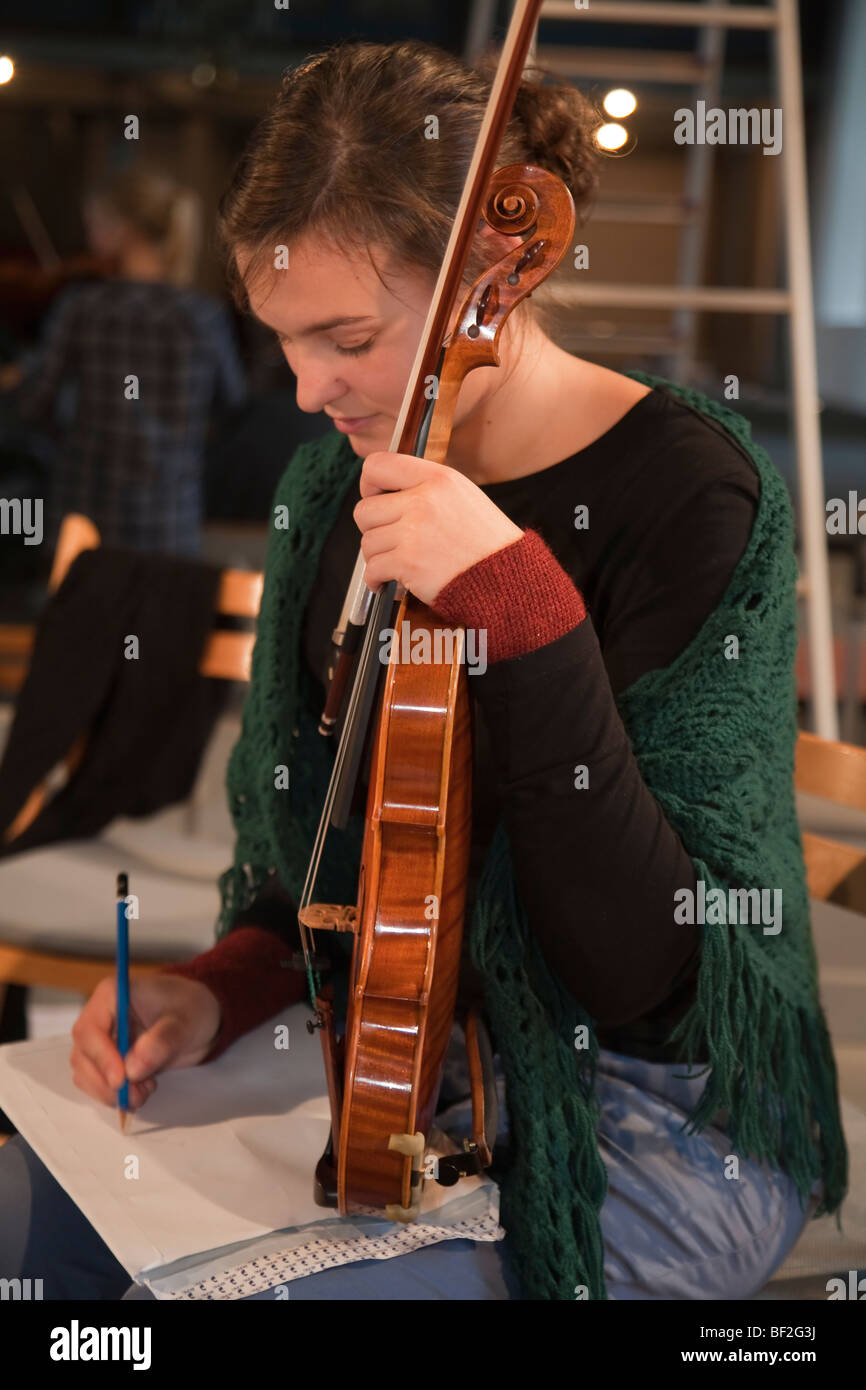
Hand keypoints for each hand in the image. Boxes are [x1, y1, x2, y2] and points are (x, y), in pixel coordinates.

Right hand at [70, 973, 221, 1111]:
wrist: (198, 1018)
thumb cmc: (191, 1009)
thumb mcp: (184, 1021)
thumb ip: (162, 1041)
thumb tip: (132, 1069)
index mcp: (111, 995)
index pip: (90, 1030)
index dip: (101, 1057)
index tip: (121, 1079)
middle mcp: (99, 1017)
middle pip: (83, 1056)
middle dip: (106, 1082)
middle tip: (137, 1094)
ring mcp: (100, 1040)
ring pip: (86, 1074)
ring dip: (110, 1092)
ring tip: (145, 1089)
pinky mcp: (106, 1059)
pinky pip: (97, 1083)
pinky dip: (115, 1093)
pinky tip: (142, 1087)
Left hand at [353, 452, 523, 606]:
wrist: (506, 578)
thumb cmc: (486, 542)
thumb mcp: (463, 496)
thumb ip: (426, 488)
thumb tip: (384, 493)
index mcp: (437, 478)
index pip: (377, 465)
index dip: (369, 484)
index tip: (376, 499)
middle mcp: (423, 501)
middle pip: (364, 509)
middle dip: (372, 529)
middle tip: (389, 540)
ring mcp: (414, 532)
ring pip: (367, 542)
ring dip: (377, 557)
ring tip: (395, 564)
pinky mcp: (409, 563)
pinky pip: (372, 569)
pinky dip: (375, 580)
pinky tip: (387, 583)